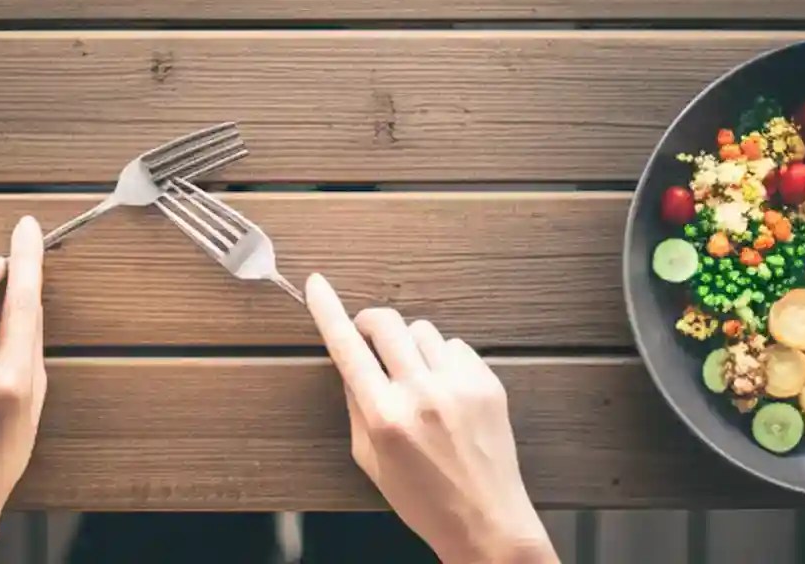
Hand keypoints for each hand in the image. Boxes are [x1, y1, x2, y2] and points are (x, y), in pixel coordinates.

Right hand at [305, 274, 556, 563]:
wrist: (485, 519)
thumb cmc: (423, 499)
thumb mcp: (370, 459)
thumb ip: (356, 406)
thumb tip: (350, 364)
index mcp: (385, 417)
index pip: (347, 349)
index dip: (327, 311)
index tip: (317, 285)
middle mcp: (422, 395)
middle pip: (386, 322)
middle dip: (371, 321)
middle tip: (368, 335)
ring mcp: (458, 386)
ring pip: (422, 330)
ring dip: (410, 345)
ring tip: (417, 378)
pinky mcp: (487, 383)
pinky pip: (455, 346)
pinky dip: (444, 359)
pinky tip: (446, 389)